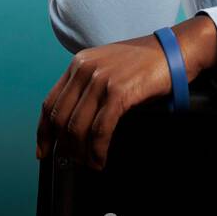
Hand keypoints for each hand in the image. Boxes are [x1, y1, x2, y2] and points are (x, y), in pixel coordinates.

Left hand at [35, 17, 216, 169]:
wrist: (173, 51)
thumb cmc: (145, 62)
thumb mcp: (108, 66)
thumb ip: (88, 86)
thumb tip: (75, 122)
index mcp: (78, 64)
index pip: (49, 103)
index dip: (43, 132)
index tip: (43, 150)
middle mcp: (85, 70)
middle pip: (60, 118)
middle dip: (63, 147)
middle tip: (73, 163)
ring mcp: (101, 80)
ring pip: (77, 127)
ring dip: (81, 153)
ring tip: (89, 164)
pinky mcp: (119, 92)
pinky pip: (100, 130)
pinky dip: (97, 150)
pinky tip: (100, 159)